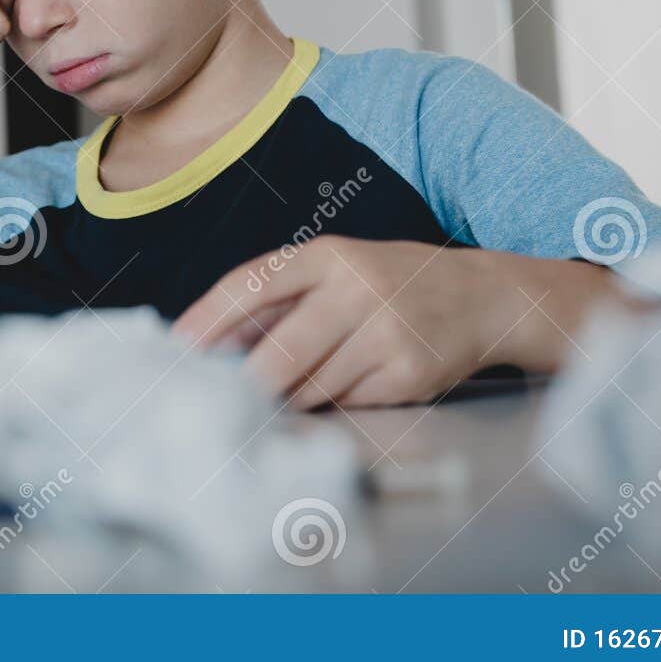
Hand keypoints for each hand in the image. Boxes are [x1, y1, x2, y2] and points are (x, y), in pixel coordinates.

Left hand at [172, 235, 626, 409]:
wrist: (482, 297)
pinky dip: (328, 407)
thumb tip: (209, 343)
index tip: (177, 350)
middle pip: (279, 353)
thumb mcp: (337, 269)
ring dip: (287, 399)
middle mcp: (355, 288)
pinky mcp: (407, 374)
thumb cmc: (389, 284)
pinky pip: (346, 404)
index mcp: (327, 254)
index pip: (253, 284)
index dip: (209, 320)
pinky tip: (333, 395)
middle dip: (245, 384)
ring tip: (278, 399)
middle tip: (217, 400)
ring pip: (310, 387)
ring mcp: (384, 332)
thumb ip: (280, 299)